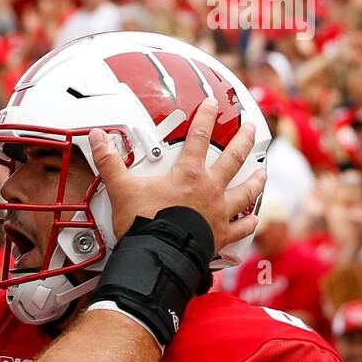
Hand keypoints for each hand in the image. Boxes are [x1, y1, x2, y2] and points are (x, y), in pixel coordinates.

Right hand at [90, 97, 265, 249]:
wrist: (159, 256)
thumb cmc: (144, 224)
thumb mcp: (122, 189)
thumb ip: (111, 163)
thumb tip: (99, 139)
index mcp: (188, 174)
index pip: (199, 137)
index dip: (206, 117)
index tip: (212, 105)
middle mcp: (209, 190)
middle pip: (233, 158)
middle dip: (243, 140)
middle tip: (250, 128)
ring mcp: (218, 213)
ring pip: (245, 192)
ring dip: (255, 181)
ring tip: (262, 173)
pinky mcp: (221, 236)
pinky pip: (240, 229)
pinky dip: (248, 224)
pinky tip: (253, 219)